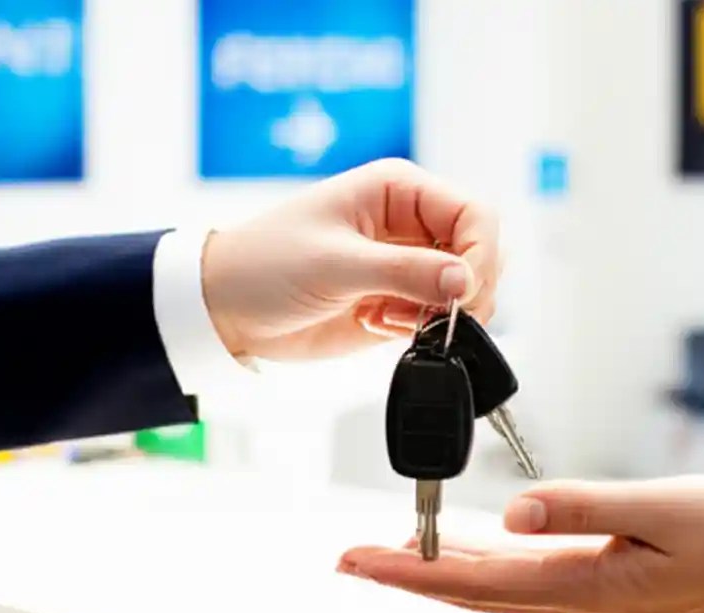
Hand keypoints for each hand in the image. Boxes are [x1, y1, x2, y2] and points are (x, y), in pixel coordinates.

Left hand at [200, 158, 500, 360]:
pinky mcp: (396, 303)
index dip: (480, 253)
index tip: (464, 292)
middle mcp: (409, 225)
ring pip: (463, 290)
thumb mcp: (335, 264)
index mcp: (398, 191)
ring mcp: (405, 266)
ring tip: (398, 320)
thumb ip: (405, 272)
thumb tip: (464, 281)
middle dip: (469, 289)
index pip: (474, 214)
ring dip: (446, 314)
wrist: (224, 309)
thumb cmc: (263, 265)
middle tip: (443, 316)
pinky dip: (422, 331)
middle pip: (478, 253)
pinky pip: (437, 319)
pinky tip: (380, 326)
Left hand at [338, 476, 703, 612]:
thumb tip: (512, 513)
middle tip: (355, 558)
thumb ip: (585, 509)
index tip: (359, 559)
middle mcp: (586, 602)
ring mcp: (600, 597)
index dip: (413, 571)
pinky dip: (492, 563)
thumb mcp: (666, 509)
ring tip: (400, 551)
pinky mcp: (616, 584)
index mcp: (591, 587)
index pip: (478, 581)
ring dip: (446, 570)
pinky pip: (533, 577)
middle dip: (411, 575)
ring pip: (501, 587)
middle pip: (476, 591)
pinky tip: (481, 545)